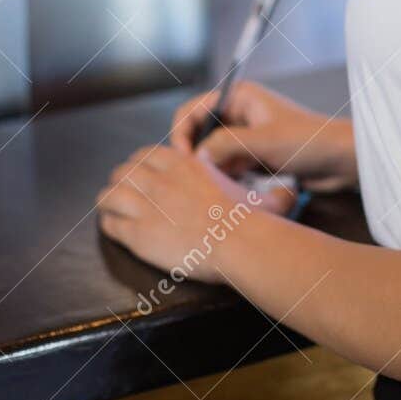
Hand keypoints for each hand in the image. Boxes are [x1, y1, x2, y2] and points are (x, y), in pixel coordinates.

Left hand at [95, 142, 294, 281]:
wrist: (238, 244)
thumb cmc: (251, 221)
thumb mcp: (261, 196)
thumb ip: (273, 190)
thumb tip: (292, 192)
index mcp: (182, 164)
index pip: (144, 155)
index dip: (138, 166)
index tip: (141, 177)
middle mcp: (159, 179)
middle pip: (122, 172)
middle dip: (119, 182)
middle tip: (123, 195)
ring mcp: (145, 206)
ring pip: (108, 196)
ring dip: (108, 203)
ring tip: (110, 210)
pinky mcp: (137, 233)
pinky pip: (110, 224)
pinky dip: (109, 225)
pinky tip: (115, 230)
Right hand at [170, 79, 355, 188]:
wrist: (340, 161)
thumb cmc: (309, 141)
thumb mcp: (264, 141)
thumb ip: (227, 145)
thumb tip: (197, 156)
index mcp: (238, 97)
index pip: (192, 109)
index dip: (181, 133)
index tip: (181, 159)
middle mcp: (238, 114)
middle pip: (198, 132)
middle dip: (194, 154)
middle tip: (194, 177)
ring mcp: (245, 136)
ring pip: (211, 153)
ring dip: (210, 169)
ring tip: (213, 186)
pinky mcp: (252, 156)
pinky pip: (226, 167)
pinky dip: (224, 178)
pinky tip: (230, 190)